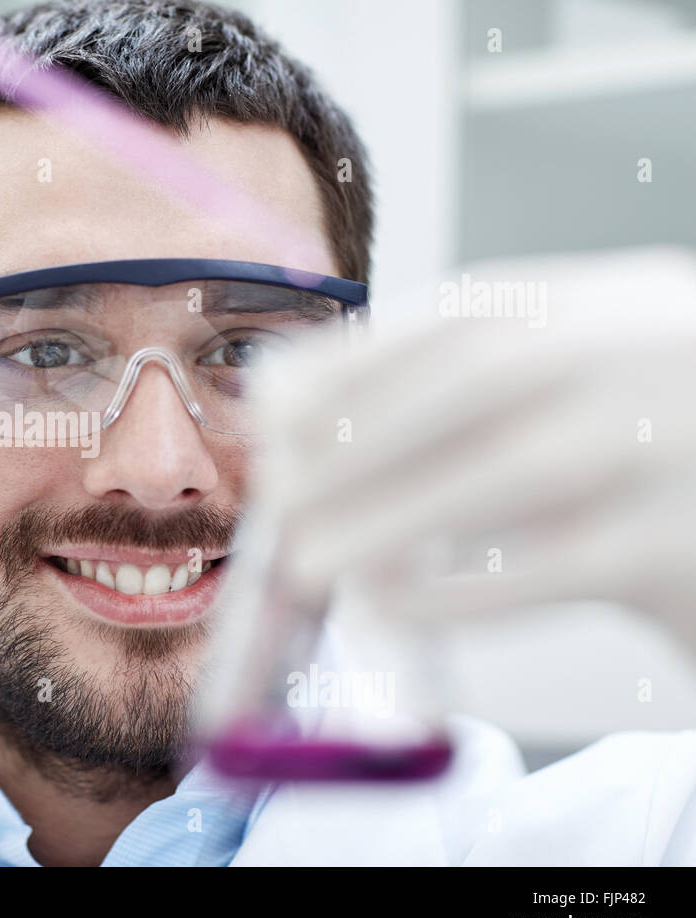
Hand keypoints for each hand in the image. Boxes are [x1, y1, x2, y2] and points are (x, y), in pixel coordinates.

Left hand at [257, 247, 695, 647]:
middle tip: (278, 496)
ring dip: (387, 517)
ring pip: (512, 470)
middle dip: (357, 437)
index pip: (471, 312)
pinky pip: (557, 568)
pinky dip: (460, 589)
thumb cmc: (658, 467)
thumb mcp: (593, 391)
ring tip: (308, 560)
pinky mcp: (690, 544)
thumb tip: (310, 411)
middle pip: (480, 378)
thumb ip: (484, 392)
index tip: (274, 408)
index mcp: (622, 302)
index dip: (358, 359)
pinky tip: (391, 603)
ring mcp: (683, 441)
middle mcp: (657, 349)